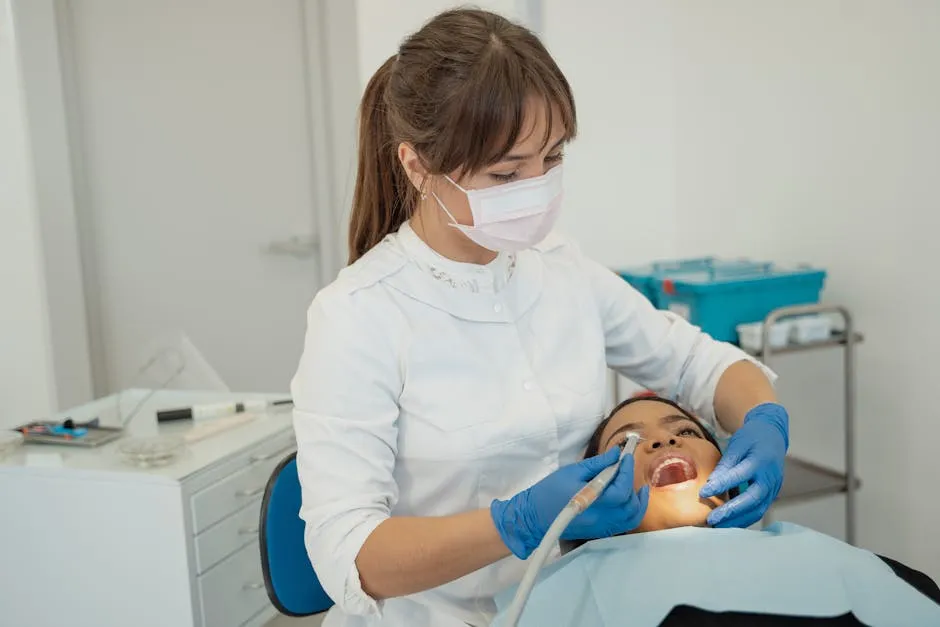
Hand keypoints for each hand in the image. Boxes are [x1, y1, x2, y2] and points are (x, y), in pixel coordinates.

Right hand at [490, 447, 648, 558]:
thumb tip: (616, 454)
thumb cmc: (550, 491)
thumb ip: (597, 464)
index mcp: (593, 502)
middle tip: (625, 466)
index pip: (621, 489)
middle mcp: (601, 518)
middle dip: (631, 482)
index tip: (626, 456)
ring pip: (631, 517)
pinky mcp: (601, 531)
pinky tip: (630, 499)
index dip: (627, 471)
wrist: (534, 517)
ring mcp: (602, 527)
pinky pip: (625, 524)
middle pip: (629, 504)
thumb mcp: (572, 472)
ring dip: (638, 500)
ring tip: (635, 485)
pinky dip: (632, 511)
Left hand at [700, 402, 788, 527]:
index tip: (703, 493)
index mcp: (760, 461)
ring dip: (738, 521)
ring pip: (758, 510)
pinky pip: (759, 510)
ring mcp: (774, 488)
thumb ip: (725, 464)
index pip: (739, 476)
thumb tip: (710, 483)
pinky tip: (729, 524)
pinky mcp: (772, 495)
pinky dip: (744, 519)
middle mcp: (770, 478)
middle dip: (731, 512)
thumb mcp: (737, 445)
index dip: (721, 485)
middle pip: (752, 499)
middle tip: (711, 520)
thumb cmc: (751, 439)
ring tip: (717, 527)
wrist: (773, 436)